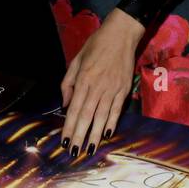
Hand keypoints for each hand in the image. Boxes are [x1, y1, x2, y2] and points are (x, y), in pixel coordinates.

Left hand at [60, 8, 145, 157]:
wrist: (120, 35)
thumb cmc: (95, 46)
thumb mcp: (76, 60)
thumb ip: (68, 84)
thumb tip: (66, 106)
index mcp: (84, 79)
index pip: (74, 109)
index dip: (69, 127)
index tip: (64, 141)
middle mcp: (98, 87)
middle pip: (87, 116)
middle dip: (80, 136)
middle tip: (74, 152)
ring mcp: (113, 89)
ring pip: (102, 117)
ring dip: (96, 135)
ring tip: (90, 149)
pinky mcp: (124, 89)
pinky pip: (117, 110)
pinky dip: (112, 123)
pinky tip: (108, 135)